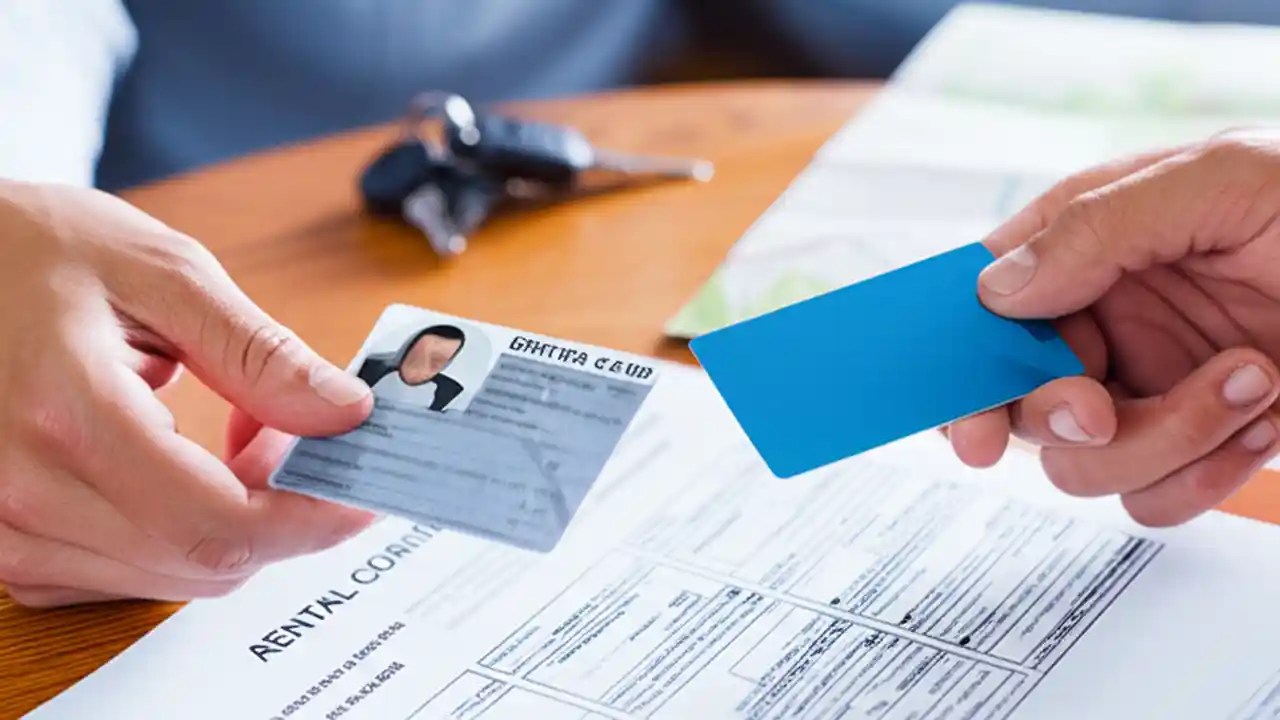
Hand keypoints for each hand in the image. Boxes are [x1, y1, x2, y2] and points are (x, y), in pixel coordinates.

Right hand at [0, 180, 374, 606]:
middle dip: (282, 512)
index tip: (364, 493)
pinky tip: (185, 468)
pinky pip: (124, 576)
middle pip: (203, 559)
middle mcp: (22, 490)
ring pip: (171, 575)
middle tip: (302, 438)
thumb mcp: (162, 272)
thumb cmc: (34, 248)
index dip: (310, 520)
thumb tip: (346, 412)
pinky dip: (181, 535)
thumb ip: (260, 352)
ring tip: (241, 434)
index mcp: (66, 411)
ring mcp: (2, 528)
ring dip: (235, 522)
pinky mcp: (2, 545)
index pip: (218, 519)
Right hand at [948, 133, 1279, 525]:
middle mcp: (1105, 321)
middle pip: (1016, 403)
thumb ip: (1096, 225)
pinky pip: (1154, 499)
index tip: (960, 418)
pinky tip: (1266, 416)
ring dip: (1162, 438)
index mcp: (1089, 245)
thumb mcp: (1223, 181)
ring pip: (1083, 464)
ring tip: (1251, 379)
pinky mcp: (1198, 443)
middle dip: (1053, 417)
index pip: (983, 305)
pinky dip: (1205, 473)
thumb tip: (997, 290)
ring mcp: (1147, 388)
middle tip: (1093, 407)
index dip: (956, 365)